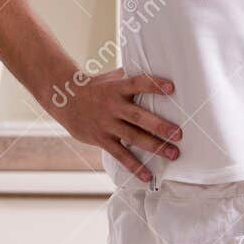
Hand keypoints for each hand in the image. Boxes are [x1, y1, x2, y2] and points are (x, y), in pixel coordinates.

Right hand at [46, 66, 181, 182]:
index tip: (172, 88)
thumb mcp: (111, 78)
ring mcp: (107, 124)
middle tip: (179, 134)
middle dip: (159, 126)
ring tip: (173, 154)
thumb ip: (131, 77)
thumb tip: (157, 67)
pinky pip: (120, 155)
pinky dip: (134, 166)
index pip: (137, 83)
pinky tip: (148, 175)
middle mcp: (112, 106)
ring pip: (133, 137)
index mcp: (117, 88)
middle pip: (138, 116)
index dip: (153, 85)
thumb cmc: (96, 87)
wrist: (64, 98)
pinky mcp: (101, 139)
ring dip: (154, 147)